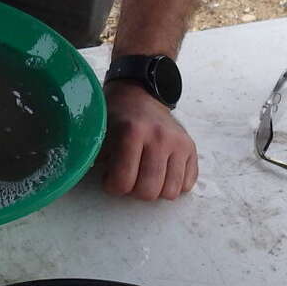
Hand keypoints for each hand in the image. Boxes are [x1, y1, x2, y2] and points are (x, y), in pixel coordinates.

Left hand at [99, 81, 198, 201]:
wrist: (140, 93)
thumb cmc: (116, 114)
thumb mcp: (101, 129)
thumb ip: (97, 155)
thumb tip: (94, 179)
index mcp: (133, 132)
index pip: (123, 181)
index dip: (113, 186)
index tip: (110, 177)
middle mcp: (160, 137)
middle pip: (149, 191)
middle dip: (134, 191)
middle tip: (128, 177)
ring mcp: (179, 143)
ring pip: (170, 192)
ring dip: (155, 190)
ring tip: (144, 175)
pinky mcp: (192, 148)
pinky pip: (187, 185)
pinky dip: (173, 184)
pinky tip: (161, 172)